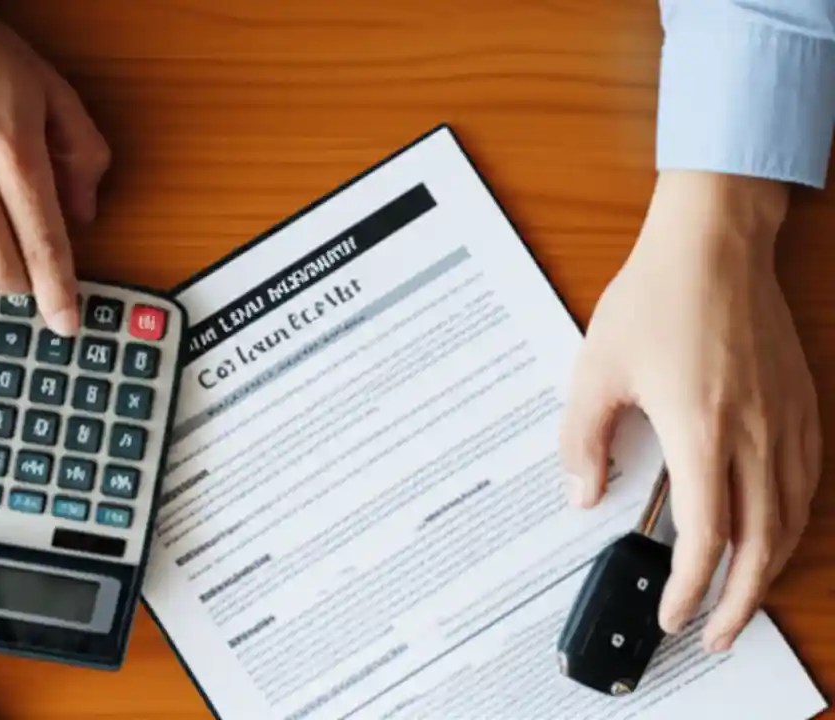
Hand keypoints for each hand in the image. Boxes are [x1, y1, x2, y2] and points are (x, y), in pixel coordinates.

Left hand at [559, 171, 820, 652]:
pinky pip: (806, 483)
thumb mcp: (595, 371)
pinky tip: (771, 535)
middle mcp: (754, 433)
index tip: (672, 612)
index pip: (707, 535)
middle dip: (739, 602)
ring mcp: (786, 419)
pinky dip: (789, 523)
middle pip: (761, 543)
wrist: (713, 244)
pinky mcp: (800, 404)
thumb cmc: (655, 298)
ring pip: (791, 519)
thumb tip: (584, 496)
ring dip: (769, 569)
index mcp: (701, 429)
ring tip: (742, 601)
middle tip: (716, 635)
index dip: (691, 586)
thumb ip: (582, 441)